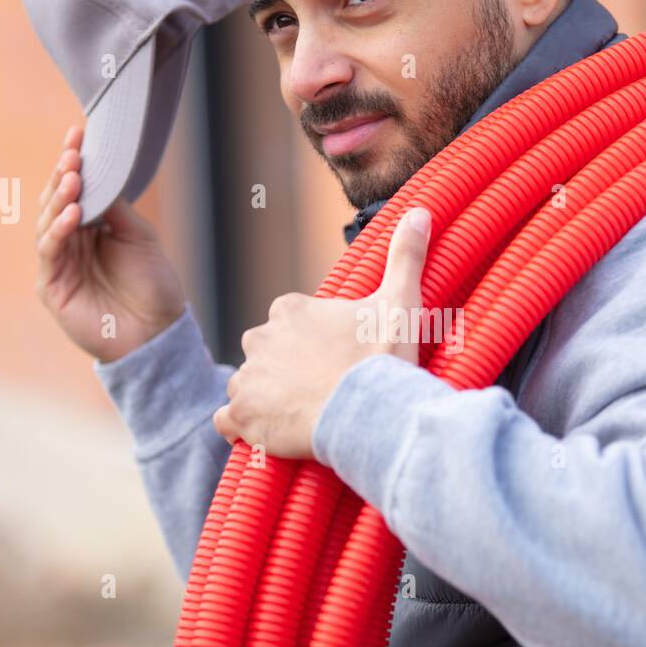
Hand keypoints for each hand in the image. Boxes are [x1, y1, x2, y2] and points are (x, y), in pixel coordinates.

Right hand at [35, 124, 186, 359]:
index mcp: (91, 228)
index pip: (75, 190)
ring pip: (47, 222)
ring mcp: (59, 264)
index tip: (78, 135)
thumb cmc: (154, 287)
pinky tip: (72, 214)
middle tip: (72, 154)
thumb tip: (98, 175)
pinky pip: (50, 252)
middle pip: (55, 201)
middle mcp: (71, 242)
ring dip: (59, 198)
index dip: (74, 163)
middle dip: (63, 176)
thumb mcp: (141, 237)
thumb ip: (117, 209)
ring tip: (73, 178)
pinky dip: (58, 230)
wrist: (158, 333)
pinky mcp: (52, 287)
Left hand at [214, 206, 432, 458]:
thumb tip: (419, 213)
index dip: (311, 343)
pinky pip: (226, 421)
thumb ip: (405, 257)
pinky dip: (241, 428)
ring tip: (300, 414)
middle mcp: (260, 338)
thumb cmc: (382, 359)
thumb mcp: (400, 302)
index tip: (334, 359)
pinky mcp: (242, 415)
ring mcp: (248, 378)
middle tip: (319, 389)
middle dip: (284, 369)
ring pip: (247, 385)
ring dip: (265, 398)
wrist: (368, 413)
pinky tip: (266, 433)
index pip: (289, 323)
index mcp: (290, 309)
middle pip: (266, 353)